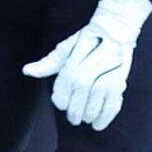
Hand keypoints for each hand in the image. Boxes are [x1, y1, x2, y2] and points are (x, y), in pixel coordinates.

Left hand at [22, 0, 151, 130]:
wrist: (118, 27)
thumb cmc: (89, 39)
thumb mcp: (68, 47)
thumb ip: (50, 62)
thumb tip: (27, 70)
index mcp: (81, 50)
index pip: (68, 76)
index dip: (62, 95)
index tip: (60, 104)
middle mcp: (98, 57)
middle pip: (84, 86)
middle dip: (76, 107)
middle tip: (73, 119)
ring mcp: (113, 66)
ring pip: (101, 93)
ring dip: (91, 112)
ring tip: (85, 119)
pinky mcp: (124, 75)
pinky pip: (117, 97)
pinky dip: (108, 114)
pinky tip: (99, 123)